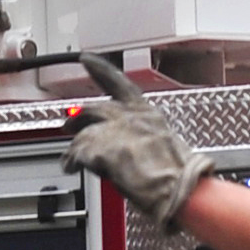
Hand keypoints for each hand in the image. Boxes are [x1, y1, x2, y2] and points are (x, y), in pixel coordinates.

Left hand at [68, 82, 209, 227]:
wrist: (181, 191)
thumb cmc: (181, 176)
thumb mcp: (166, 144)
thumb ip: (141, 137)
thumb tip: (127, 144)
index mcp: (147, 112)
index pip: (119, 82)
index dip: (100, 69)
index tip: (86, 59)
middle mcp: (130, 116)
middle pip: (93, 110)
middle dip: (78, 119)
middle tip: (68, 126)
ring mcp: (116, 132)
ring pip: (83, 133)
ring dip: (74, 148)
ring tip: (70, 160)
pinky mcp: (103, 150)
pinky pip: (77, 153)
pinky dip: (71, 161)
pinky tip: (70, 167)